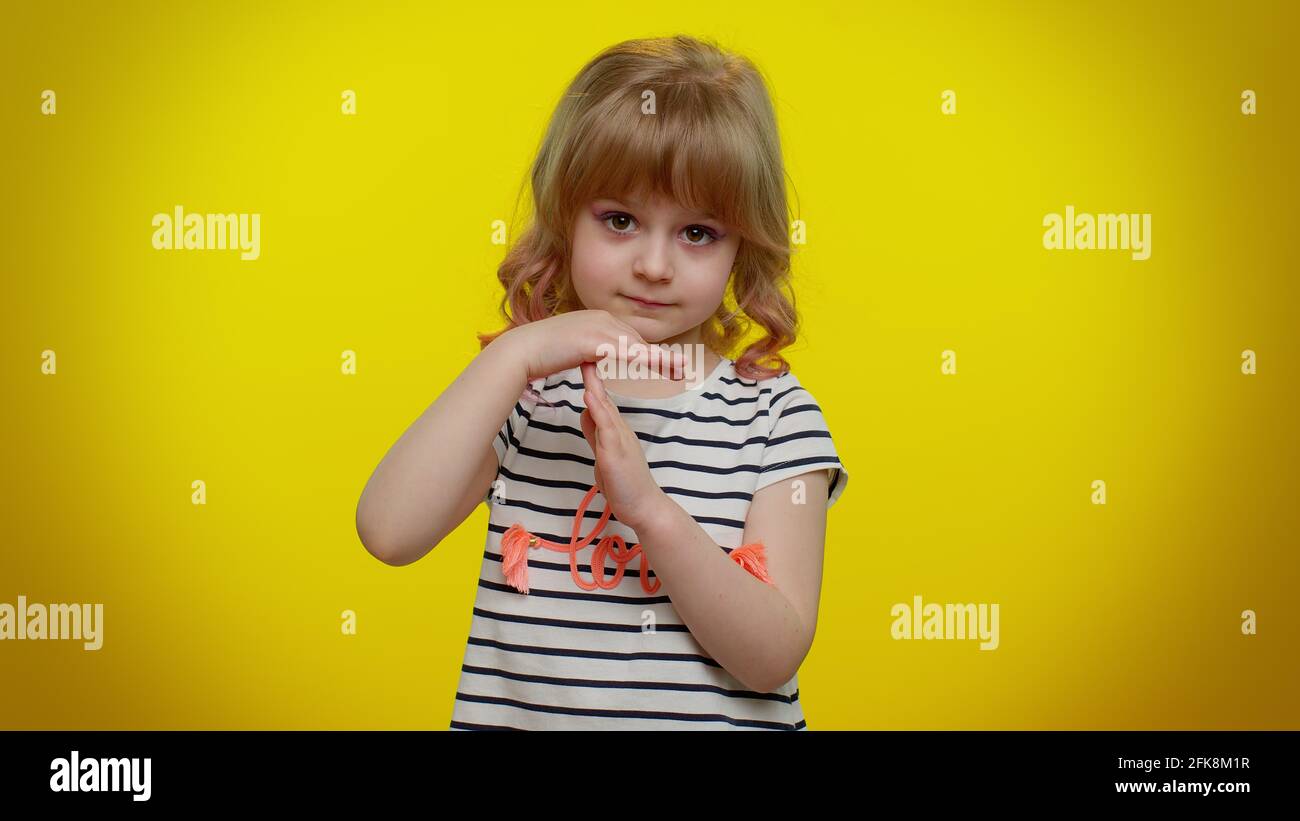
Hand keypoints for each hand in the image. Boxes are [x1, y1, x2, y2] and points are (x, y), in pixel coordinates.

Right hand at [497, 310, 684, 382]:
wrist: (521, 351)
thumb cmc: (540, 354)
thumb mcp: (572, 349)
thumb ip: (588, 351)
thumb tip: (594, 358)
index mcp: (599, 318)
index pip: (632, 337)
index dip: (653, 353)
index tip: (670, 364)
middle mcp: (602, 317)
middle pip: (640, 340)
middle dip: (663, 356)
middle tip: (684, 371)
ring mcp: (598, 326)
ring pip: (638, 346)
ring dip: (662, 360)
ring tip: (681, 372)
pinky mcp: (593, 339)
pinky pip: (626, 353)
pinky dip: (646, 360)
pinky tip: (660, 368)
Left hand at [578, 361, 670, 533]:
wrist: (643, 507)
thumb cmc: (624, 482)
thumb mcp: (605, 451)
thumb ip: (596, 430)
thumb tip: (587, 411)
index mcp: (614, 427)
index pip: (600, 394)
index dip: (590, 373)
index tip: (578, 352)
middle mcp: (618, 427)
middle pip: (605, 392)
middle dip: (597, 371)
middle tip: (585, 342)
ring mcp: (619, 439)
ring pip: (606, 405)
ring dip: (596, 382)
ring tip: (587, 358)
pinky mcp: (616, 453)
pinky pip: (607, 429)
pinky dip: (598, 411)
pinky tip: (590, 397)